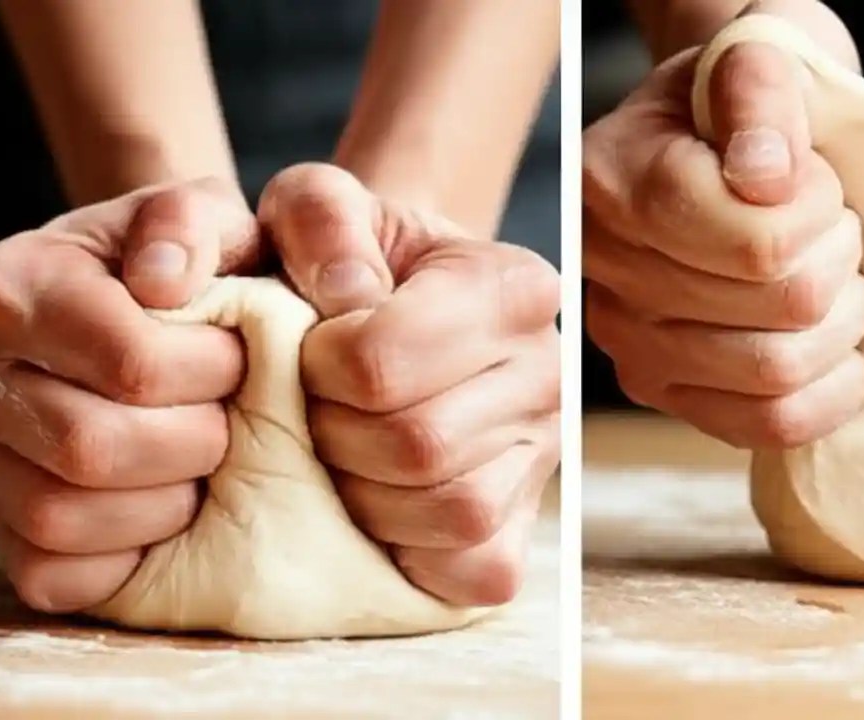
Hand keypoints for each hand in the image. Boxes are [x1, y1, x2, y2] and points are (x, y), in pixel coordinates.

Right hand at [0, 178, 259, 611]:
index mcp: (8, 284)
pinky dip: (129, 553)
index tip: (244, 355)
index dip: (218, 371)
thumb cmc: (188, 264)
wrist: (157, 308)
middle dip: (196, 442)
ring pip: (63, 517)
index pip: (133, 364)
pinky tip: (168, 501)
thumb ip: (189, 223)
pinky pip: (54, 573)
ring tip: (203, 458)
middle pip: (93, 447)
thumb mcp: (201, 217)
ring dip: (167, 501)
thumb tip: (161, 282)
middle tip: (232, 417)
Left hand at [259, 163, 560, 605]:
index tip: (312, 346)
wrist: (390, 307)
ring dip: (366, 494)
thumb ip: (319, 217)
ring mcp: (547, 453)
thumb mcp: (319, 206)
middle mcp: (551, 370)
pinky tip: (381, 501)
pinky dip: (412, 550)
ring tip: (347, 448)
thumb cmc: (348, 261)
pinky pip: (474, 569)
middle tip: (319, 405)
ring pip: (450, 512)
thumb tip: (349, 296)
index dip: (316, 367)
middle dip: (334, 434)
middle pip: (415, 444)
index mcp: (513, 286)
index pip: (381, 361)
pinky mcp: (528, 524)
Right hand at [583, 3, 863, 448]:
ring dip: (841, 324)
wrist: (702, 142)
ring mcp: (628, 342)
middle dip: (841, 262)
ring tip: (832, 281)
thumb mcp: (755, 56)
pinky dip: (826, 394)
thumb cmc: (736, 105)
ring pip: (778, 371)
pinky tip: (835, 351)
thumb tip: (764, 177)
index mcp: (613, 181)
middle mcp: (604, 271)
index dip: (822, 213)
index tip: (817, 180)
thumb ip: (759, 91)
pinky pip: (764, 426)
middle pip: (782, 307)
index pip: (758, 243)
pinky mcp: (660, 391)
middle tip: (835, 230)